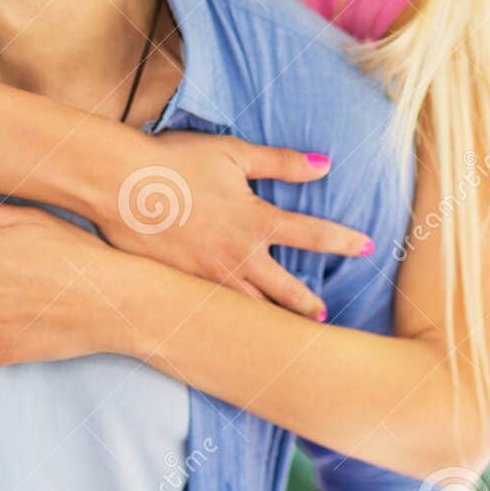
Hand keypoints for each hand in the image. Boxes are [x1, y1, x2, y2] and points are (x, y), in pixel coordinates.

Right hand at [85, 131, 371, 318]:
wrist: (120, 185)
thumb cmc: (176, 163)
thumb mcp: (234, 154)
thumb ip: (281, 163)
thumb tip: (324, 165)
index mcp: (256, 222)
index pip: (313, 234)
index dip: (345, 241)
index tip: (369, 248)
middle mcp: (238, 257)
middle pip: (286, 291)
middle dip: (308, 305)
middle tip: (324, 317)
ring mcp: (209, 278)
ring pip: (250, 311)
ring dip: (272, 323)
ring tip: (285, 336)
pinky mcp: (181, 288)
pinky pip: (213, 313)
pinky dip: (229, 325)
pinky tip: (232, 332)